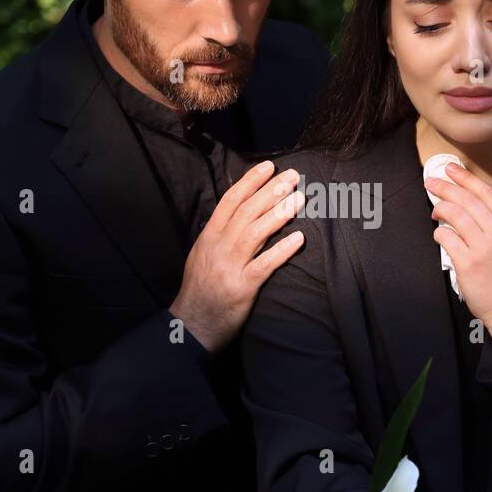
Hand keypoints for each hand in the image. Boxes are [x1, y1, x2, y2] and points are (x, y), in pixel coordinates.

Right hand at [169, 160, 304, 352]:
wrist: (191, 324)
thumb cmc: (200, 289)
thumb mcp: (202, 255)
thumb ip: (219, 235)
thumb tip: (239, 214)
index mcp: (209, 236)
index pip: (230, 201)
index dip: (250, 182)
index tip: (269, 166)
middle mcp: (218, 247)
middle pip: (246, 211)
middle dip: (271, 191)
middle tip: (293, 176)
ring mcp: (229, 267)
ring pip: (255, 232)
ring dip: (279, 213)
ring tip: (299, 199)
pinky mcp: (242, 287)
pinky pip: (264, 265)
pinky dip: (282, 250)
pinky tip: (299, 239)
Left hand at [424, 163, 491, 364]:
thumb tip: (466, 201)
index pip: (486, 193)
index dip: (466, 178)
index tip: (451, 169)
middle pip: (467, 200)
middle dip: (446, 187)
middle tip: (432, 182)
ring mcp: (483, 248)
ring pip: (455, 215)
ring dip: (440, 209)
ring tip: (434, 211)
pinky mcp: (468, 263)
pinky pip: (446, 238)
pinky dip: (439, 233)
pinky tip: (439, 235)